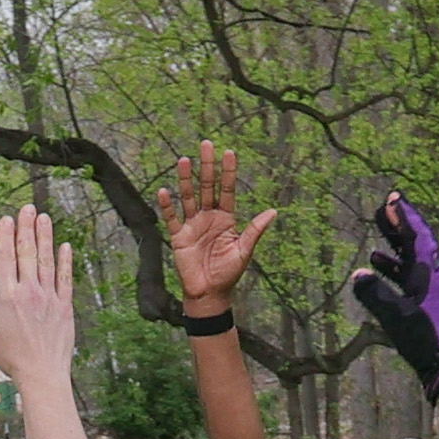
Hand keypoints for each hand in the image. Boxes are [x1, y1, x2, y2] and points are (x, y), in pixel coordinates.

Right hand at [0, 206, 76, 385]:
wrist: (42, 374)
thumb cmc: (11, 358)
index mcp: (5, 297)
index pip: (4, 258)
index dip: (5, 236)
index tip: (6, 219)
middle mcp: (28, 292)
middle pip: (26, 252)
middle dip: (26, 227)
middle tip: (27, 207)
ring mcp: (49, 298)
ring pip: (46, 260)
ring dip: (45, 237)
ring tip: (44, 217)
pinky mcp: (65, 306)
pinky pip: (65, 278)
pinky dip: (65, 261)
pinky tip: (65, 245)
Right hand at [161, 141, 276, 309]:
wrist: (210, 294)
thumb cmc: (228, 273)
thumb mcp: (244, 251)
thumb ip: (255, 230)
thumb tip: (273, 212)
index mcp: (226, 219)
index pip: (227, 190)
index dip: (228, 172)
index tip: (230, 152)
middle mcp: (208, 217)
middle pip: (207, 187)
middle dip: (207, 166)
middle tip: (206, 144)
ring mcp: (192, 225)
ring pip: (189, 197)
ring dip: (186, 179)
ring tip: (184, 160)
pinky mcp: (178, 237)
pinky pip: (172, 218)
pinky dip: (168, 206)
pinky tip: (164, 191)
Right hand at [347, 192, 438, 401]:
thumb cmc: (426, 340)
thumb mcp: (396, 317)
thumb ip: (376, 295)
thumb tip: (357, 275)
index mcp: (431, 274)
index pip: (418, 235)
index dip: (405, 215)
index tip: (393, 197)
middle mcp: (435, 276)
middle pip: (416, 241)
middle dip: (400, 223)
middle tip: (386, 205)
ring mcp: (433, 288)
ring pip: (412, 257)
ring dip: (396, 243)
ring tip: (380, 228)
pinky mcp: (429, 300)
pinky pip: (410, 274)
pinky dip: (394, 266)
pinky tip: (378, 264)